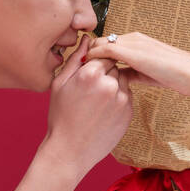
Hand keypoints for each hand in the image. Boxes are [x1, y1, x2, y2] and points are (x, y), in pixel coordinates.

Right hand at [43, 36, 141, 172]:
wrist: (70, 151)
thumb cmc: (61, 116)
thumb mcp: (60, 84)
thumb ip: (76, 59)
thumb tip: (88, 39)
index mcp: (90, 74)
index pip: (103, 54)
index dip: (96, 63)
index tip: (89, 74)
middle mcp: (109, 84)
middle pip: (114, 67)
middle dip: (104, 74)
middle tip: (89, 92)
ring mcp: (122, 99)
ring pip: (122, 81)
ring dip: (113, 86)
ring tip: (95, 103)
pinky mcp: (129, 113)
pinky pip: (127, 97)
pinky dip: (118, 100)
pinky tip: (102, 112)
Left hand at [84, 32, 189, 102]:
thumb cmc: (178, 77)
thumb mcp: (150, 75)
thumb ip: (133, 73)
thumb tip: (119, 77)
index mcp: (138, 42)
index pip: (109, 44)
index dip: (96, 56)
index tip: (85, 69)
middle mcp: (133, 38)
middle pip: (101, 42)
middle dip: (88, 55)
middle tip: (77, 71)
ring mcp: (132, 43)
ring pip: (100, 44)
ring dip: (88, 57)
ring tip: (77, 72)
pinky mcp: (131, 51)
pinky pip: (104, 51)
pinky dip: (94, 59)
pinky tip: (87, 72)